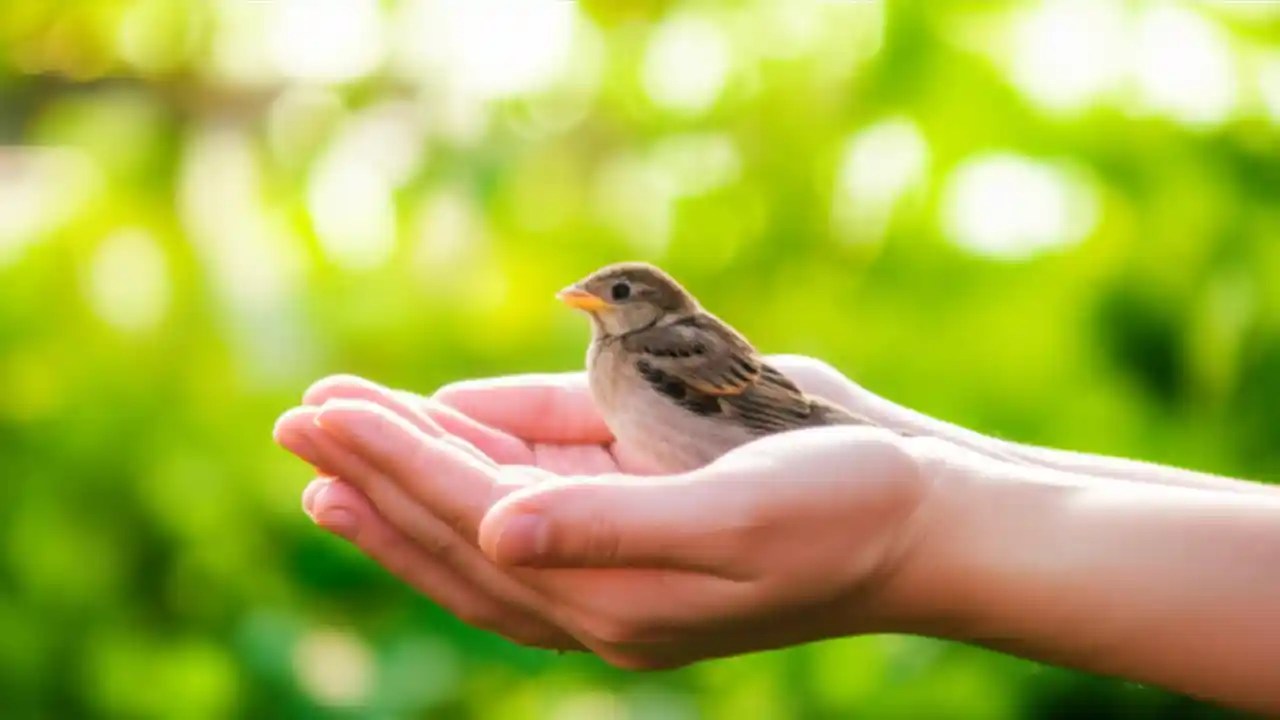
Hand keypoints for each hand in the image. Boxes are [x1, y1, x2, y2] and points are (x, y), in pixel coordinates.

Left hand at [275, 357, 933, 667]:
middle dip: (375, 473)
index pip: (474, 519)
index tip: (320, 412)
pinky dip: (477, 474)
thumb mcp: (731, 518)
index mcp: (614, 598)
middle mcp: (600, 589)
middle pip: (458, 530)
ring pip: (484, 522)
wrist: (926, 521)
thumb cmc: (846, 511)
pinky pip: (538, 504)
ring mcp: (617, 560)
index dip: (394, 463)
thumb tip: (492, 531)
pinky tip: (436, 444)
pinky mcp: (642, 523)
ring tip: (332, 445)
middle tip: (295, 422)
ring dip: (407, 478)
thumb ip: (609, 527)